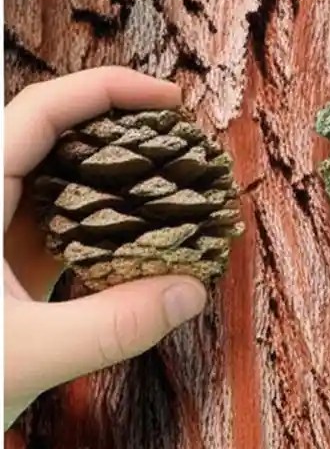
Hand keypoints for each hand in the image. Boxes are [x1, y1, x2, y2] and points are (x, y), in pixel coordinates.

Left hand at [5, 68, 208, 428]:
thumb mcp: (24, 358)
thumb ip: (111, 325)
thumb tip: (191, 292)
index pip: (37, 113)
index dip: (104, 90)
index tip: (168, 99)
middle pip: (51, 139)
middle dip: (121, 130)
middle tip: (183, 143)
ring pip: (57, 186)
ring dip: (117, 181)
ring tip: (176, 186)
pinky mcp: (1, 275)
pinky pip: (59, 231)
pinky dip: (105, 228)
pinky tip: (145, 242)